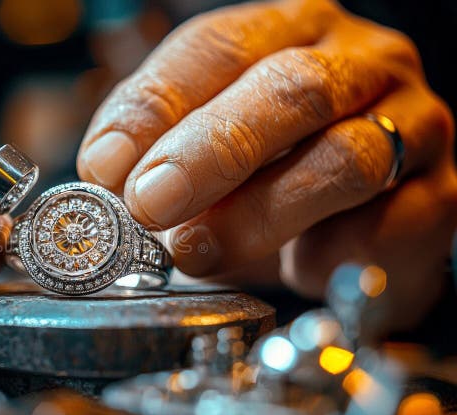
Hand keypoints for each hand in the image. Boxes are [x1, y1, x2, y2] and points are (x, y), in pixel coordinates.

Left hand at [77, 0, 456, 331]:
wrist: (362, 220)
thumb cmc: (275, 168)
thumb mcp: (204, 144)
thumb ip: (157, 148)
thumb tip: (107, 173)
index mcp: (288, 30)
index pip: (217, 46)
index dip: (156, 106)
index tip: (106, 165)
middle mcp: (359, 63)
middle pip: (289, 90)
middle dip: (208, 151)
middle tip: (149, 202)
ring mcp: (413, 124)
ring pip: (344, 159)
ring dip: (257, 213)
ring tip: (195, 249)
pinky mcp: (439, 197)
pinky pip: (387, 227)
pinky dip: (325, 254)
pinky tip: (291, 269)